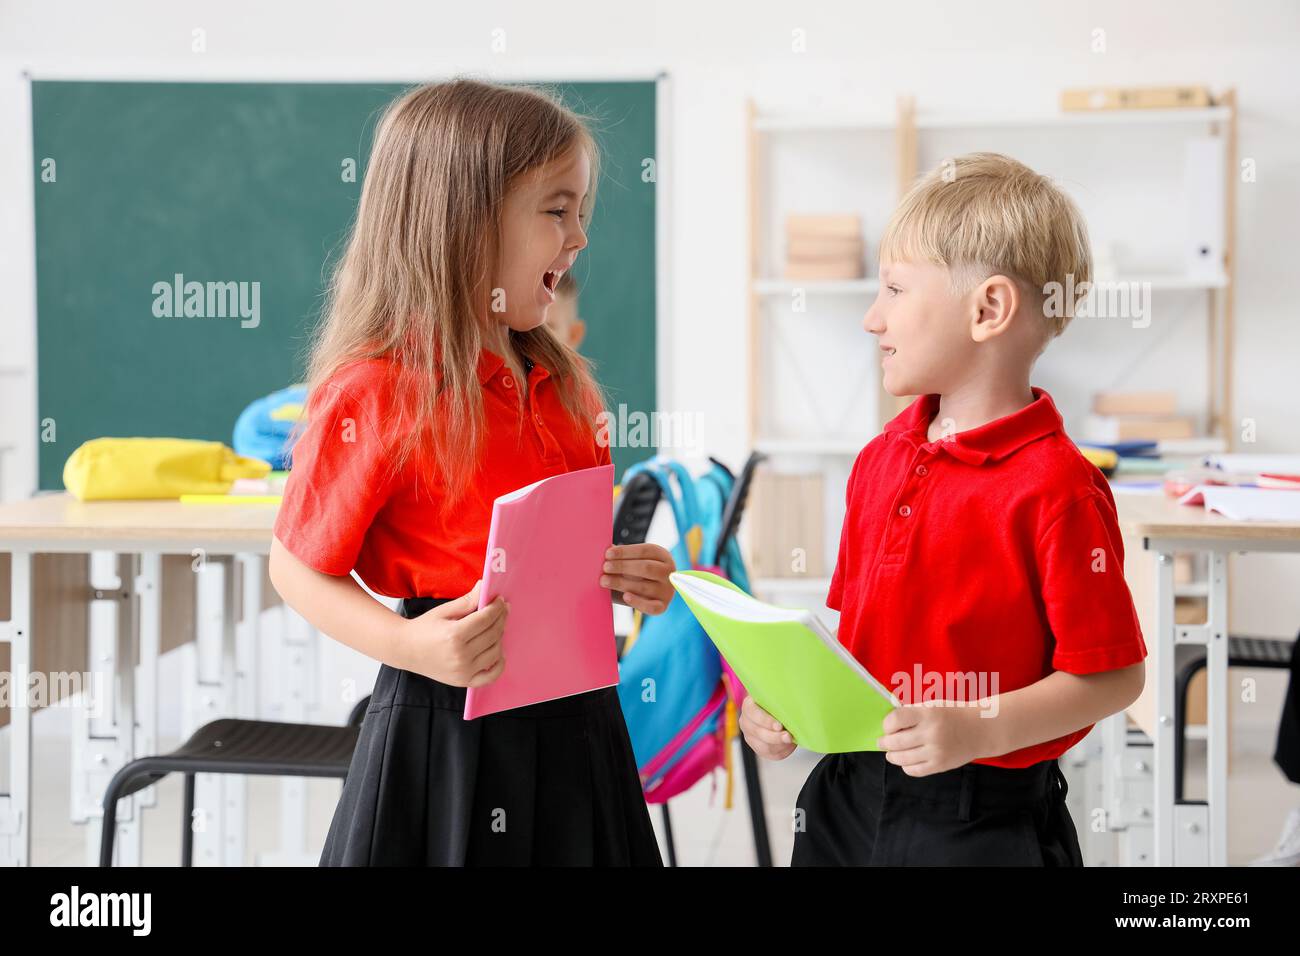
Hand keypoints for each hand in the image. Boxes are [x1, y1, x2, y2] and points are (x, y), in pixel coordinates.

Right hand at [395, 580, 507, 687]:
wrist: (405, 650)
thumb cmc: (424, 628)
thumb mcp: (444, 611)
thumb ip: (467, 600)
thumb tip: (484, 586)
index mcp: (454, 635)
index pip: (486, 619)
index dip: (497, 608)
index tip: (500, 601)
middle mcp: (460, 655)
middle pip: (493, 634)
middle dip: (501, 618)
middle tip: (502, 610)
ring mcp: (463, 671)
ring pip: (495, 652)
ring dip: (500, 637)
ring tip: (496, 627)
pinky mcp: (464, 681)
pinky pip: (491, 676)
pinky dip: (499, 664)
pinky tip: (497, 651)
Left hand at [600, 543, 674, 614]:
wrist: (650, 590)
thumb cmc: (637, 571)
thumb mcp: (634, 559)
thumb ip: (622, 556)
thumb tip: (607, 549)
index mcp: (663, 556)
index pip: (645, 551)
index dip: (625, 552)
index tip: (608, 554)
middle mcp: (669, 573)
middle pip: (646, 567)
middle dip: (623, 566)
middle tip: (605, 567)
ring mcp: (668, 591)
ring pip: (644, 587)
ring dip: (621, 583)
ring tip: (604, 581)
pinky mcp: (663, 606)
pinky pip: (651, 607)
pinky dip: (638, 602)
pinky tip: (625, 596)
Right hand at [739, 695, 796, 759]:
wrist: (778, 712)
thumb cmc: (778, 702)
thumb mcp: (777, 697)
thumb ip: (780, 699)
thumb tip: (791, 703)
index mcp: (748, 706)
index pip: (753, 713)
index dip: (766, 721)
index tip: (779, 726)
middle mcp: (745, 722)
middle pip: (758, 733)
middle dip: (775, 736)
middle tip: (788, 736)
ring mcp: (750, 736)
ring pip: (764, 746)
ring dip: (779, 745)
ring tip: (791, 741)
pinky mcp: (757, 747)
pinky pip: (769, 754)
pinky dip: (781, 751)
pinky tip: (789, 745)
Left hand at [877, 701, 994, 775]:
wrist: (981, 729)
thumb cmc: (953, 714)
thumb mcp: (932, 705)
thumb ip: (912, 712)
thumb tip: (888, 723)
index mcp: (927, 714)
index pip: (895, 719)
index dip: (887, 724)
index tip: (888, 726)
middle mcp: (931, 733)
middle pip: (895, 742)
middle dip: (884, 743)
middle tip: (881, 742)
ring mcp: (936, 751)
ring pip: (902, 758)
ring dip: (892, 756)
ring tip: (890, 753)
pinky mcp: (940, 765)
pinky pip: (915, 770)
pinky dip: (906, 767)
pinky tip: (906, 761)